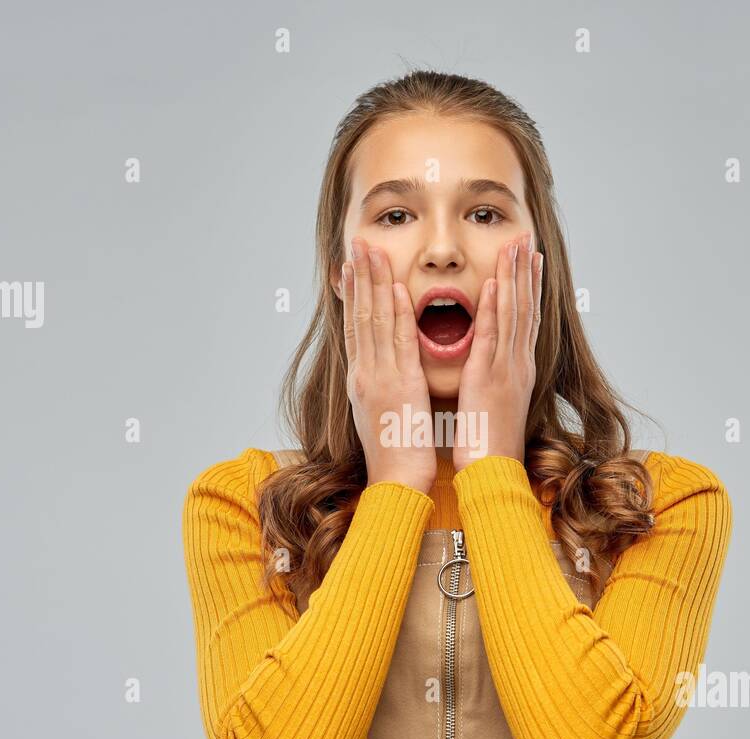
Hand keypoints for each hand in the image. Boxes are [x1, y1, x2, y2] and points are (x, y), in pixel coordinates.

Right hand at [341, 236, 436, 495]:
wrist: (396, 483)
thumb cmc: (396, 455)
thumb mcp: (385, 413)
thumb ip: (385, 387)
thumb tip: (388, 372)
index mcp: (361, 380)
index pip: (355, 327)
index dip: (354, 294)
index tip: (352, 267)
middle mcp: (364, 374)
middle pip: (359, 316)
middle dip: (359, 277)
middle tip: (358, 243)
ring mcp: (377, 378)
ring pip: (374, 321)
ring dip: (374, 283)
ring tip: (372, 251)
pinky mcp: (397, 386)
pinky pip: (396, 342)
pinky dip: (394, 314)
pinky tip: (395, 289)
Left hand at [452, 231, 541, 471]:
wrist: (493, 473)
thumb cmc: (488, 447)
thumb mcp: (492, 405)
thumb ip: (491, 380)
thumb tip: (486, 368)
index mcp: (517, 370)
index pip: (525, 320)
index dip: (527, 288)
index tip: (529, 260)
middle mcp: (518, 365)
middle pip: (526, 309)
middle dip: (526, 272)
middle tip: (527, 239)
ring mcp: (507, 370)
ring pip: (514, 315)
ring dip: (515, 278)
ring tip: (516, 246)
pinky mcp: (491, 379)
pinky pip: (493, 337)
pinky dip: (496, 309)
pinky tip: (496, 283)